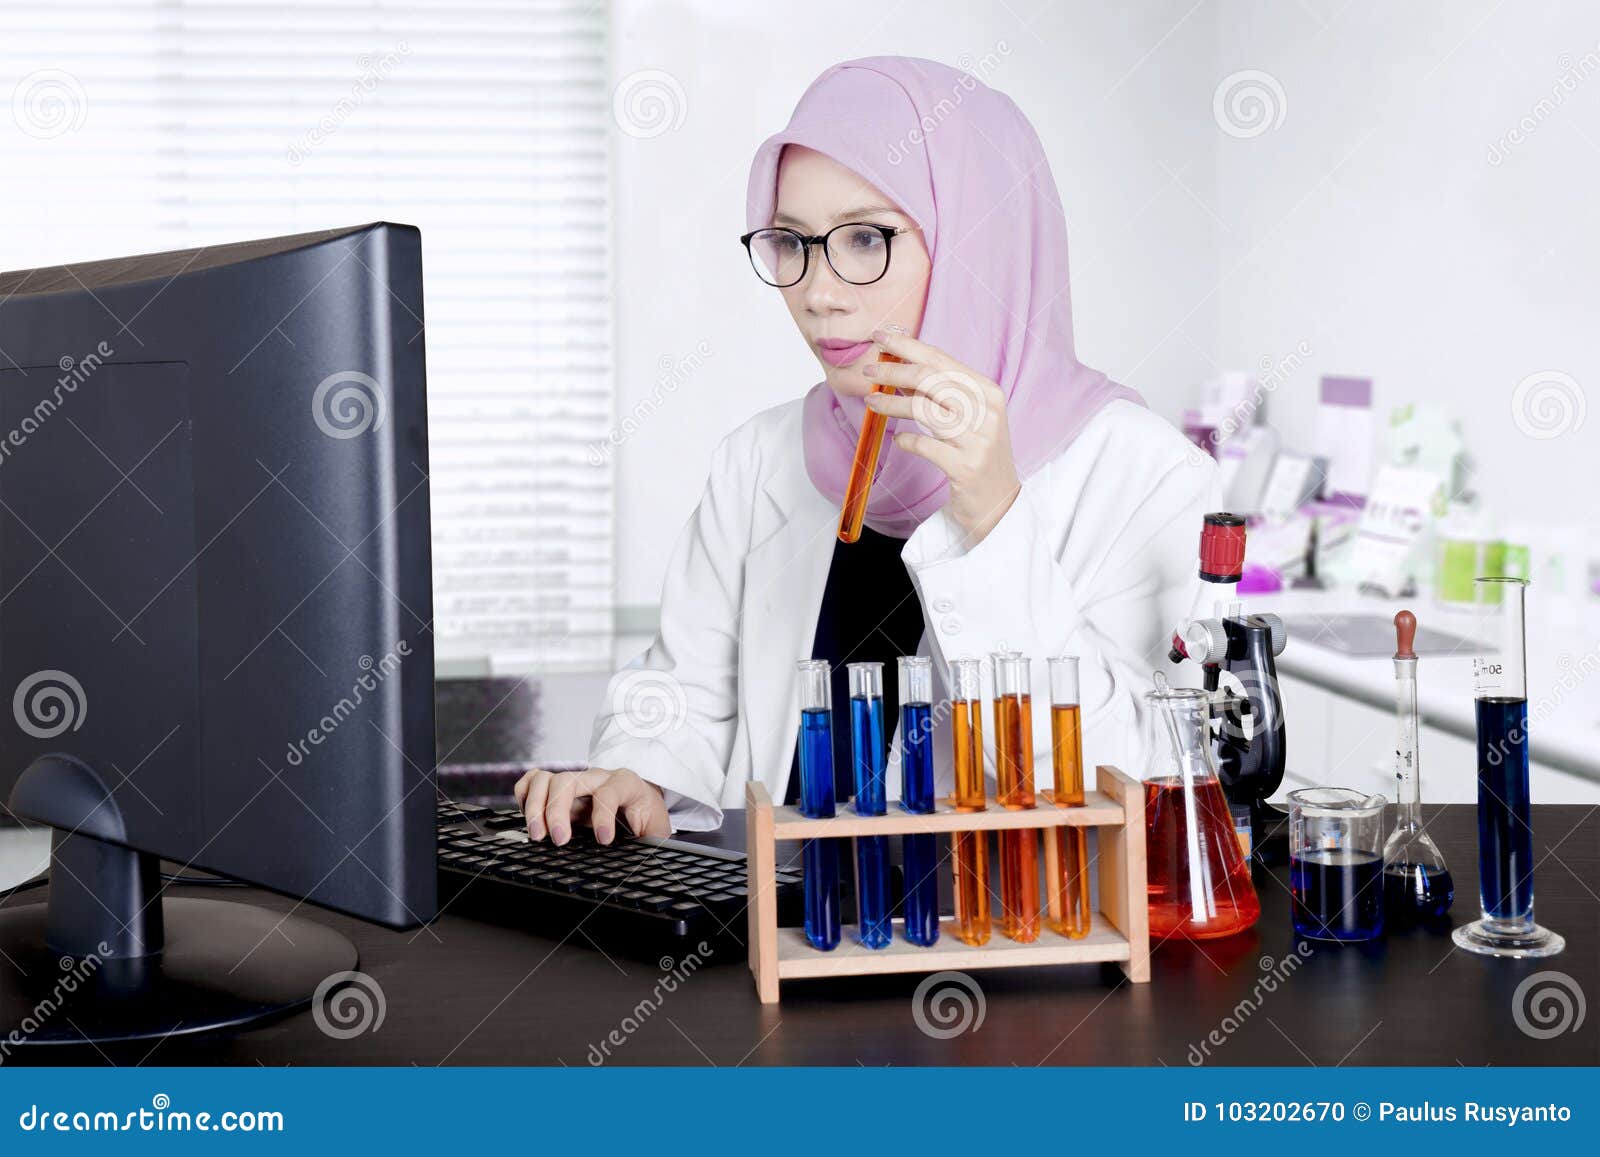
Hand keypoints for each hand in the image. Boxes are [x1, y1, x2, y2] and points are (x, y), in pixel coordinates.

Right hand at [513, 766, 670, 844]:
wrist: (642, 801)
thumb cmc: (647, 817)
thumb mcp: (656, 830)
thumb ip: (649, 841)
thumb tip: (642, 863)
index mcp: (625, 784)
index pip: (609, 791)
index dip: (603, 816)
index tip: (603, 841)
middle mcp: (597, 777)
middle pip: (568, 781)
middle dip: (557, 811)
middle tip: (558, 840)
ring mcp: (576, 780)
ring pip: (546, 779)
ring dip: (536, 806)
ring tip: (537, 834)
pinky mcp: (559, 787)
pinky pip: (534, 780)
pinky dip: (525, 796)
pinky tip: (528, 817)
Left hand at [861, 327, 1020, 544]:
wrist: (1000, 502)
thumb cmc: (977, 454)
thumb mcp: (969, 416)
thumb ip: (941, 393)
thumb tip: (898, 368)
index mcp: (987, 391)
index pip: (941, 359)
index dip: (907, 345)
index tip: (880, 336)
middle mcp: (986, 411)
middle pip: (930, 379)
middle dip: (894, 371)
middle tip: (867, 370)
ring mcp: (977, 439)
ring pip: (924, 410)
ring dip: (891, 404)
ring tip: (872, 402)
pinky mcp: (965, 467)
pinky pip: (925, 446)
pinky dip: (906, 441)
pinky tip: (898, 441)